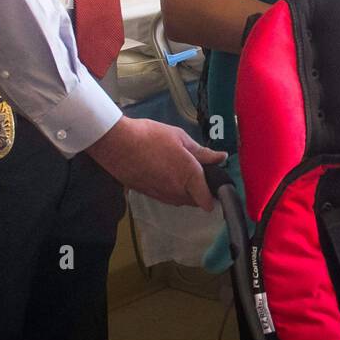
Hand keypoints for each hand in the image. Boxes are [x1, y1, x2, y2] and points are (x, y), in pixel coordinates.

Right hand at [85, 116, 225, 209]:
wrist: (118, 145)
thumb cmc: (151, 136)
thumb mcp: (180, 138)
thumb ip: (202, 152)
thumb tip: (221, 158)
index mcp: (189, 176)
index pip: (208, 200)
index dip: (215, 194)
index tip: (215, 183)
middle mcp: (177, 192)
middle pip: (196, 202)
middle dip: (201, 191)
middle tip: (198, 171)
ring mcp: (162, 196)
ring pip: (181, 200)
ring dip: (186, 191)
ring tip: (179, 170)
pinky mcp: (150, 195)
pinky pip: (167, 197)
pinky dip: (171, 189)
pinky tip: (165, 172)